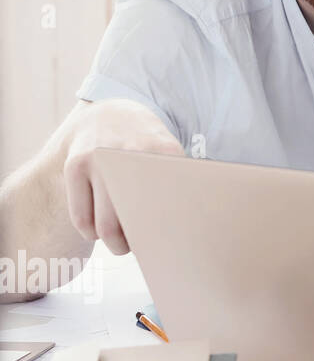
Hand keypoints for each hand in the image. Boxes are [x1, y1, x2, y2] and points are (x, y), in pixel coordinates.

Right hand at [63, 99, 184, 254]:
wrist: (110, 113)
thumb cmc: (147, 146)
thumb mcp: (170, 154)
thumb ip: (179, 183)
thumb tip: (192, 227)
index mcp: (164, 151)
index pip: (172, 202)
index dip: (171, 229)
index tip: (173, 243)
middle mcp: (130, 152)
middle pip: (135, 220)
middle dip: (140, 243)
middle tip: (145, 247)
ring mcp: (99, 158)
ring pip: (104, 226)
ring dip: (115, 243)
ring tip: (122, 244)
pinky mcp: (75, 164)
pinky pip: (81, 218)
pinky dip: (91, 233)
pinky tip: (99, 231)